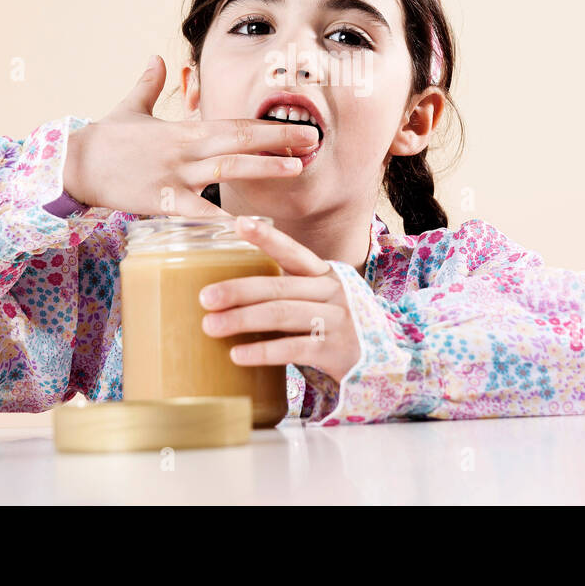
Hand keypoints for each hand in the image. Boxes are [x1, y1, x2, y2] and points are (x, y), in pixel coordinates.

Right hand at [63, 55, 320, 216]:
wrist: (72, 163)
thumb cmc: (103, 139)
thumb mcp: (129, 107)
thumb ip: (149, 84)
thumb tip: (157, 59)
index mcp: (183, 129)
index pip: (234, 124)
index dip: (267, 125)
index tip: (297, 125)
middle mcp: (185, 149)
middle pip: (239, 140)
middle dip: (278, 139)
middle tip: (313, 138)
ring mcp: (175, 175)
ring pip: (226, 169)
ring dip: (262, 167)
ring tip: (295, 169)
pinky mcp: (161, 202)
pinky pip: (198, 212)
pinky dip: (224, 219)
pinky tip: (248, 227)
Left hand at [198, 216, 361, 382]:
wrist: (379, 362)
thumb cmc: (333, 327)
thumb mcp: (317, 301)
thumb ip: (285, 292)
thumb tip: (226, 293)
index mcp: (324, 274)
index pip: (293, 251)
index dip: (266, 237)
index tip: (238, 223)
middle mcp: (332, 292)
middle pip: (278, 286)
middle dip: (238, 290)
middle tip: (205, 297)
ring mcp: (337, 320)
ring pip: (282, 314)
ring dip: (242, 319)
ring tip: (211, 326)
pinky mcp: (335, 350)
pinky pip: (293, 348)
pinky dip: (262, 351)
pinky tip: (237, 355)